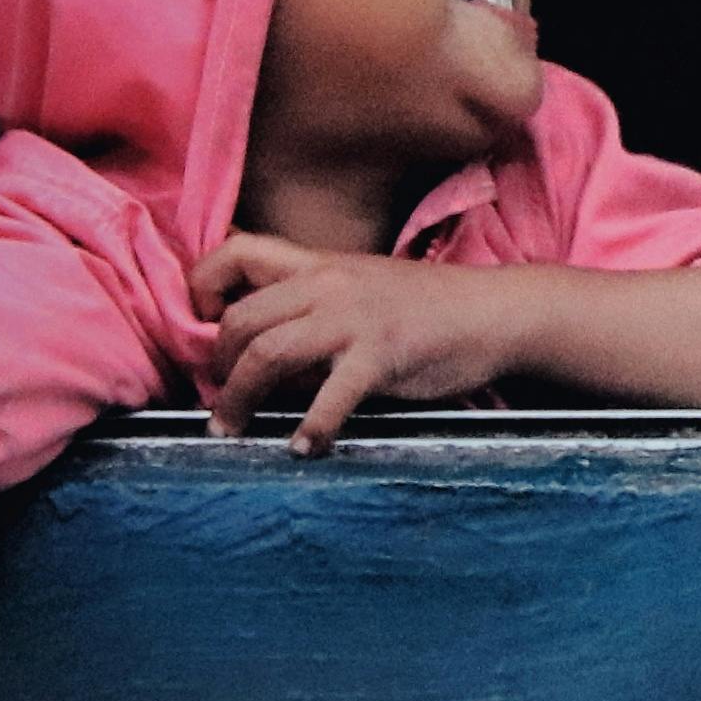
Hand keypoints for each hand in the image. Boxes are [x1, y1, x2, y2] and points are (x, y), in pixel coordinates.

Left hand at [191, 231, 530, 452]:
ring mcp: (355, 318)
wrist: (496, 312)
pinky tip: (305, 449)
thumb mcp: (360, 293)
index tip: (205, 327)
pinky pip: (330, 396)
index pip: (236, 252)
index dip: (203, 287)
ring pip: (267, 352)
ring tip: (236, 431)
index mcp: (319, 264)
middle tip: (223, 399)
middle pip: (240, 318)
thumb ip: (310, 315)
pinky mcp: (382, 354)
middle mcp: (328, 284)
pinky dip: (310, 428)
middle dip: (217, 366)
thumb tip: (258, 364)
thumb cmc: (428, 308)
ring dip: (240, 400)